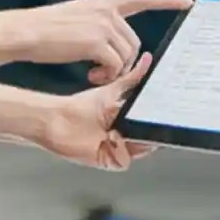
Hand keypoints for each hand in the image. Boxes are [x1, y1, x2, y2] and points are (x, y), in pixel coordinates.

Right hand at [18, 0, 191, 84]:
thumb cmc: (45, 32)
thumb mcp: (76, 19)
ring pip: (127, 56)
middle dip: (124, 62)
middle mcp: (107, 11)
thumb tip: (115, 50)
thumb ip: (98, 27)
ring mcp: (103, 24)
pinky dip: (107, 76)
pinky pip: (115, 65)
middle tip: (102, 73)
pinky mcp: (97, 41)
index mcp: (103, 3)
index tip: (188, 2)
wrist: (25, 32)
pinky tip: (90, 75)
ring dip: (115, 72)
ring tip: (94, 75)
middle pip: (134, 42)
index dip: (167, 1)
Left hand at [40, 53, 157, 169]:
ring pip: (138, 151)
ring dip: (135, 142)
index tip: (162, 114)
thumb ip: (133, 78)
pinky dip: (121, 152)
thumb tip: (148, 59)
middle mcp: (125, 135)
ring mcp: (117, 149)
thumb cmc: (80, 106)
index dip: (158, 120)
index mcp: (128, 119)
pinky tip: (113, 139)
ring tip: (121, 129)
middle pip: (148, 138)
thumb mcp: (111, 89)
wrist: (57, 120)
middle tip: (145, 123)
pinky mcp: (108, 160)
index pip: (151, 123)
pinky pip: (124, 161)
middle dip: (149, 132)